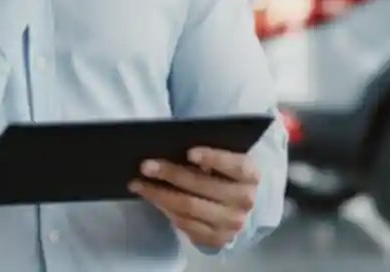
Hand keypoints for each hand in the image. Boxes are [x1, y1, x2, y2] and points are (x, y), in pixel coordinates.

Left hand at [129, 147, 260, 249]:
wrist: (240, 205)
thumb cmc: (227, 173)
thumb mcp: (226, 160)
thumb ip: (210, 155)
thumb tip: (173, 150)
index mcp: (250, 175)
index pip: (234, 165)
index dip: (213, 158)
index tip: (189, 152)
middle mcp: (245, 200)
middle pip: (202, 187)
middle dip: (171, 174)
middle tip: (146, 166)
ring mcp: (231, 223)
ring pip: (189, 208)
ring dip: (159, 195)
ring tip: (139, 184)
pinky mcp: (217, 239)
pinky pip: (185, 224)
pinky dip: (165, 209)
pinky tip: (152, 198)